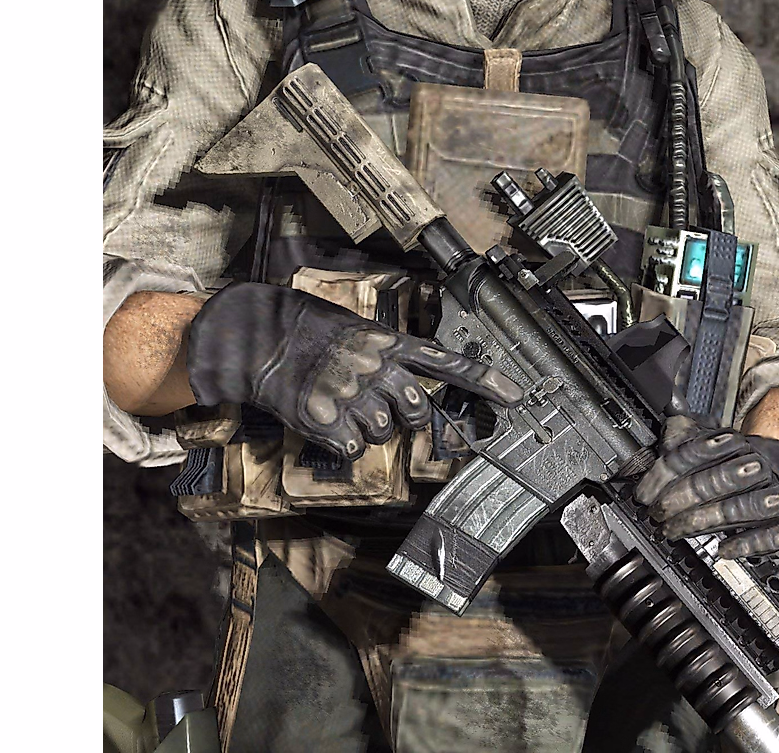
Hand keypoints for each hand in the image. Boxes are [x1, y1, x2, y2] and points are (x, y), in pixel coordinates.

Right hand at [187, 282, 522, 459]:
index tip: (515, 396)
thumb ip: (391, 355)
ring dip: (368, 428)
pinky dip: (342, 442)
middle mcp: (379, 369)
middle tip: (381, 406)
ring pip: (385, 433)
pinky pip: (353, 448)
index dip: (485, 382)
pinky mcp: (330, 420)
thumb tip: (414, 380)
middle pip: (418, 411)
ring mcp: (355, 395)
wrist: (263, 339)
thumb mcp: (360, 331)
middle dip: (407, 417)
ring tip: (343, 404)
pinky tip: (328, 420)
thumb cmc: (310, 331)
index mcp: (390, 344)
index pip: (447, 363)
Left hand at [634, 414, 778, 558]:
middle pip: (714, 481)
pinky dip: (745, 544)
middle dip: (679, 501)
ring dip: (704, 522)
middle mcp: (755, 465)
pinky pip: (770, 535)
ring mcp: (775, 493)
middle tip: (658, 515)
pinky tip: (723, 550)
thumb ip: (687, 436)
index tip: (644, 494)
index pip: (693, 452)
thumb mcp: (714, 444)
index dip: (663, 475)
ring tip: (678, 531)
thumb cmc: (744, 463)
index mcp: (734, 444)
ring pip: (739, 508)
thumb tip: (666, 431)